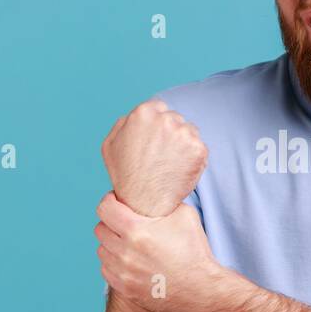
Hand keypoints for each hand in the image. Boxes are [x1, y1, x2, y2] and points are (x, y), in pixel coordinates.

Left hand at [95, 192, 223, 311]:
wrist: (201, 289)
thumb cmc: (194, 251)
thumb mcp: (185, 216)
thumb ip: (164, 203)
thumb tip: (155, 196)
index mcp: (137, 231)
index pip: (105, 209)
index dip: (109, 201)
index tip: (116, 201)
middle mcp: (125, 252)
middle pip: (100, 229)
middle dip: (110, 222)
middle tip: (123, 222)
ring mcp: (123, 272)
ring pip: (102, 250)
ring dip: (111, 244)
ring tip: (127, 243)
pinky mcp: (124, 288)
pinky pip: (107, 270)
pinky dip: (114, 263)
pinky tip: (129, 261)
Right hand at [101, 99, 207, 216]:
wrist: (144, 203)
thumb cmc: (125, 175)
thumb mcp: (111, 144)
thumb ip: (123, 123)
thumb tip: (135, 115)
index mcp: (144, 113)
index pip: (159, 108)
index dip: (157, 126)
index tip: (155, 141)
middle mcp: (165, 119)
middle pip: (176, 119)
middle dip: (171, 134)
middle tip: (162, 156)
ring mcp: (184, 134)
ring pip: (190, 132)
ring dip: (184, 144)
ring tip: (170, 164)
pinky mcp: (198, 149)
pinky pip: (200, 148)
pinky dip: (194, 158)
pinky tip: (180, 170)